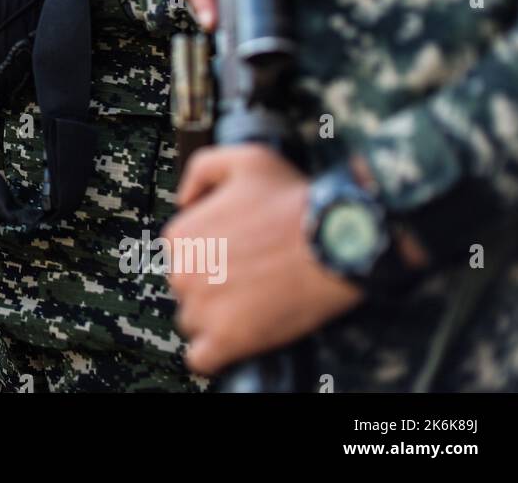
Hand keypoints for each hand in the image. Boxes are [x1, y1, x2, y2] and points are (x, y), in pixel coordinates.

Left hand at [164, 144, 363, 375]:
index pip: (182, 255)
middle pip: (187, 289)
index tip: (238, 255)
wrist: (336, 241)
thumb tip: (183, 199)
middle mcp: (182, 272)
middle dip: (213, 286)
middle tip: (251, 279)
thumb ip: (201, 170)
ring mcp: (203, 309)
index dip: (210, 255)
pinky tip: (237, 340)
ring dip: (217, 319)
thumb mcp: (243, 158)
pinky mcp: (227, 340)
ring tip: (252, 306)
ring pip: (194, 322)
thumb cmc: (294, 200)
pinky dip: (215, 354)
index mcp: (181, 234)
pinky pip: (201, 360)